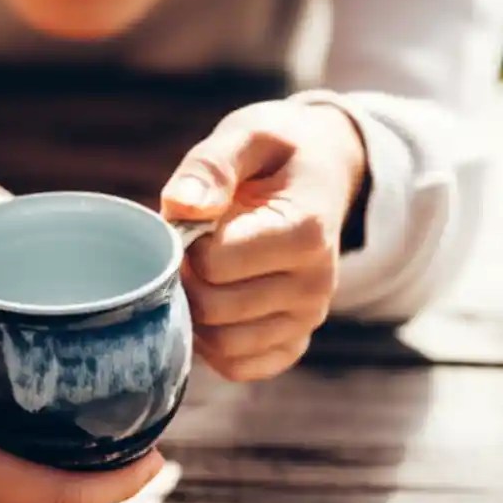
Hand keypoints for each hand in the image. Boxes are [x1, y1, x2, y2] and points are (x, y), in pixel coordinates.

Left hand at [160, 101, 365, 380]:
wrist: (321, 172)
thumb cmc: (276, 153)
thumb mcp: (247, 136)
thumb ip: (211, 165)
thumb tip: (181, 206)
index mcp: (305, 232)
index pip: (215, 262)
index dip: (186, 241)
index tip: (194, 218)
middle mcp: (315, 284)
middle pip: (213, 309)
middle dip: (185, 278)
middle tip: (189, 247)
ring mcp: (307, 318)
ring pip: (223, 345)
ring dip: (194, 313)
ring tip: (203, 271)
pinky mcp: (294, 340)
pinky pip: (240, 367)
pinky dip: (213, 345)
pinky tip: (212, 305)